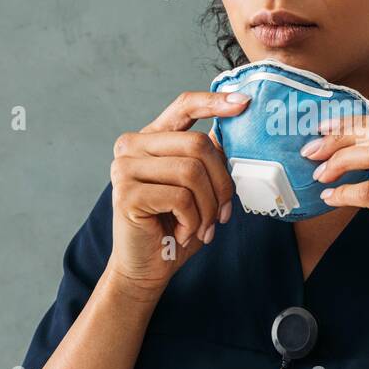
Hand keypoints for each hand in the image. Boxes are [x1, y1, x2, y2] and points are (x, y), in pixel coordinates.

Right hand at [107, 89, 249, 299]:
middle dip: (222, 183)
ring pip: (192, 172)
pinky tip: (184, 233)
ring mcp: (125, 168)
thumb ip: (208, 159)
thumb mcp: (199, 188)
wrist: (147, 267)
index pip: (183, 106)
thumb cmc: (174, 226)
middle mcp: (132, 146)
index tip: (243, 102)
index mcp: (151, 138)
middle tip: (223, 213)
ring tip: (203, 227)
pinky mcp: (126, 194)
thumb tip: (233, 132)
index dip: (214, 102)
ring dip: (208, 207)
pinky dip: (193, 220)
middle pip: (198, 144)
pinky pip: (180, 198)